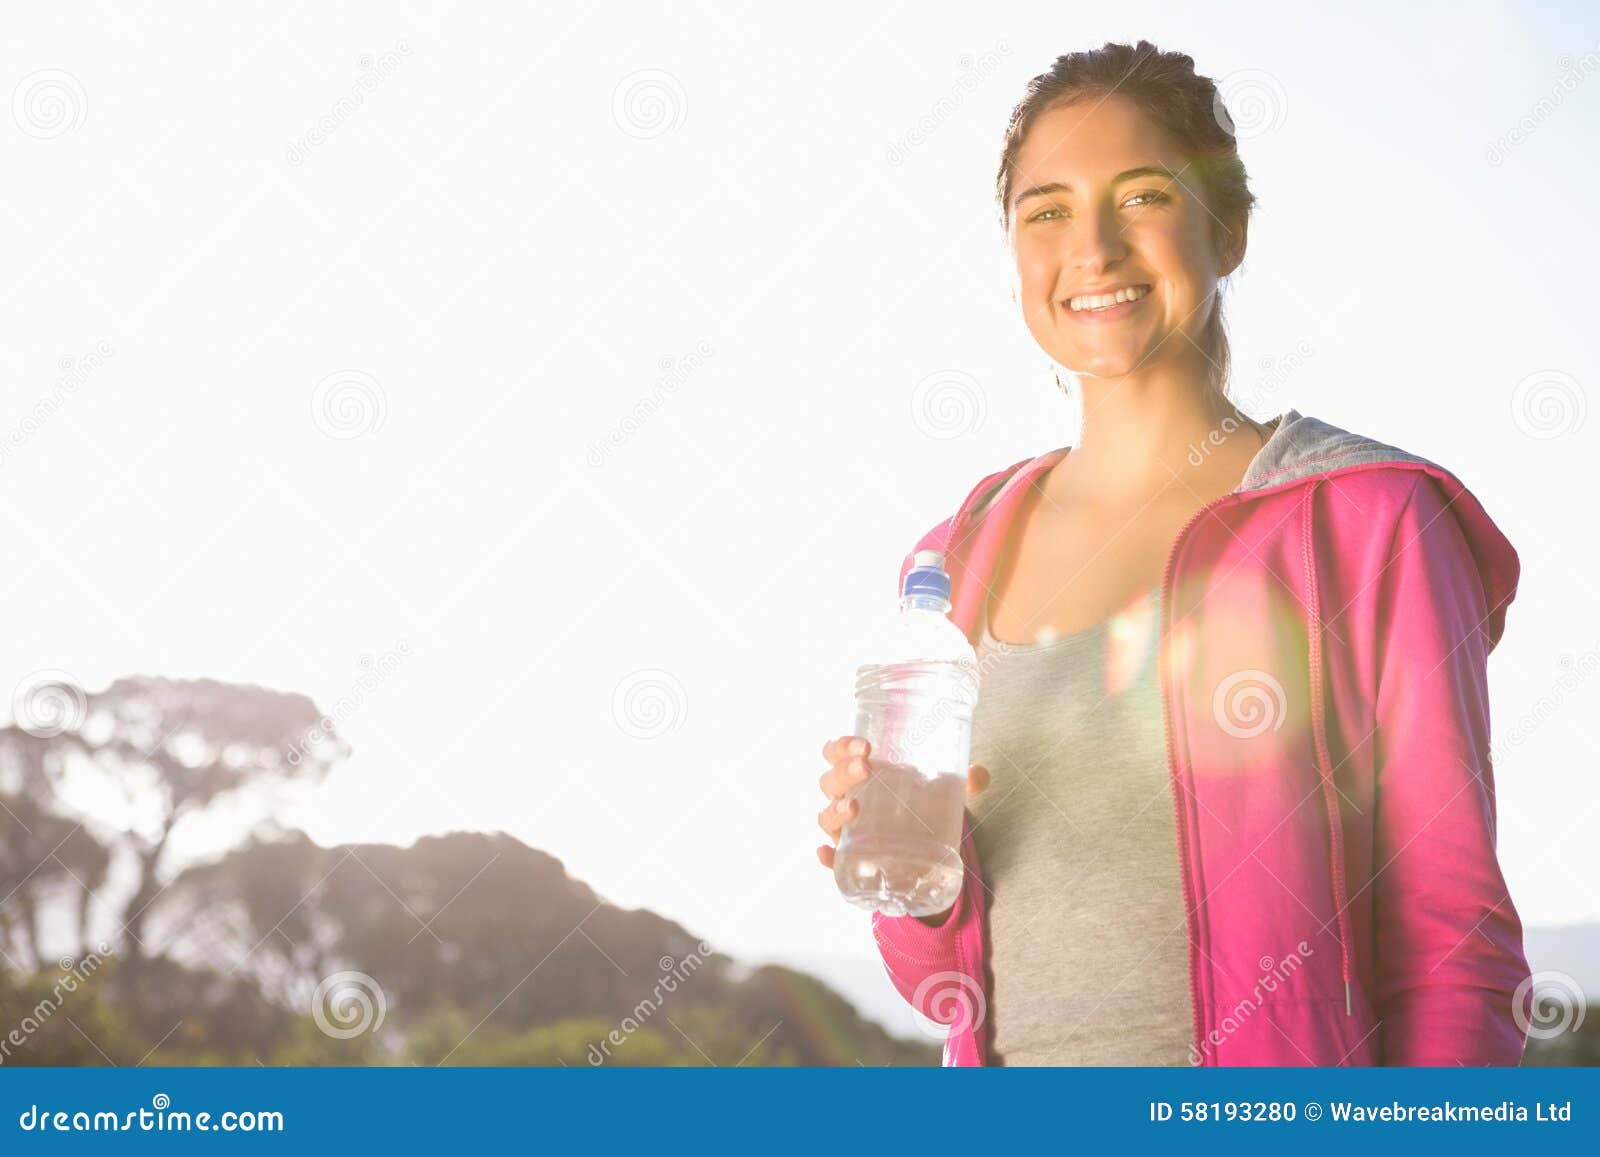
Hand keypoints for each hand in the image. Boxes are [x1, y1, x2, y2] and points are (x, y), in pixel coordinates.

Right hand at [814, 734, 989, 869]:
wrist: (923, 850)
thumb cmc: (920, 806)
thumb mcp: (941, 791)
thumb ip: (962, 781)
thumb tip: (979, 775)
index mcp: (860, 774)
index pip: (836, 753)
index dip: (842, 746)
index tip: (865, 746)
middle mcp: (846, 799)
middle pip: (829, 782)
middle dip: (844, 772)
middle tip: (867, 768)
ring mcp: (846, 831)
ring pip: (825, 818)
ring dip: (834, 810)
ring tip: (853, 808)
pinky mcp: (852, 861)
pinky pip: (833, 861)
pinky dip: (827, 858)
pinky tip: (826, 853)